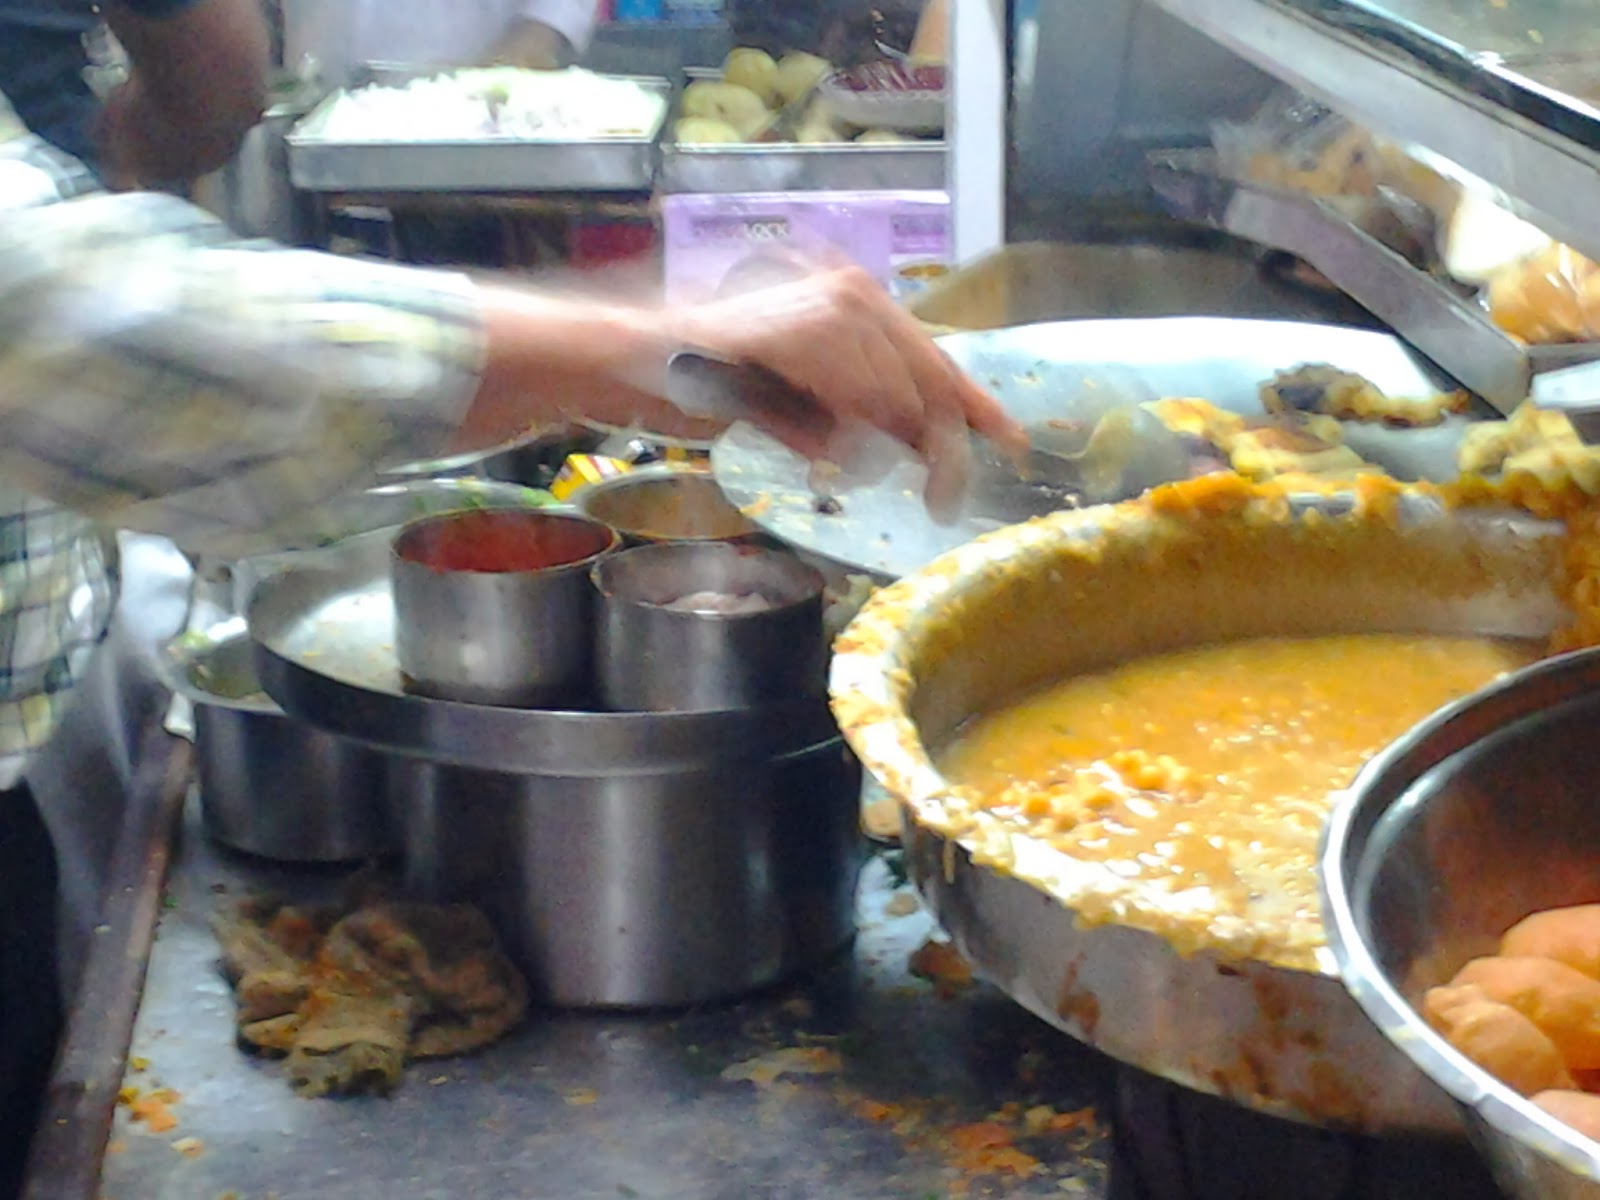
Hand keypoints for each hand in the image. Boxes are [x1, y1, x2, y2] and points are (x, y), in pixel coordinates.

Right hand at [672, 265, 1025, 511]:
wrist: (653, 361)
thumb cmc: (732, 382)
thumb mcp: (819, 402)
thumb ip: (873, 415)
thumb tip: (932, 448)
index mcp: (863, 304)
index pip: (938, 359)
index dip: (977, 405)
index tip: (1012, 443)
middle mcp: (855, 296)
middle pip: (929, 384)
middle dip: (941, 448)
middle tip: (942, 498)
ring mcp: (828, 309)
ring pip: (895, 399)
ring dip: (883, 448)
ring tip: (853, 471)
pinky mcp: (799, 333)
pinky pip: (849, 401)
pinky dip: (843, 436)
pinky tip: (828, 454)